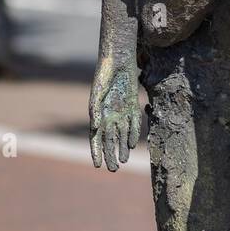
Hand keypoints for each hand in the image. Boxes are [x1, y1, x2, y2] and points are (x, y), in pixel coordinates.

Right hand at [90, 56, 140, 171]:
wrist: (118, 61)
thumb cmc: (103, 77)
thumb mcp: (96, 94)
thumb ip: (95, 111)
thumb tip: (95, 127)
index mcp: (98, 115)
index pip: (96, 139)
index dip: (97, 152)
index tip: (98, 165)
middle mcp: (110, 116)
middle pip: (110, 140)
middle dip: (111, 155)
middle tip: (113, 169)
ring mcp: (122, 113)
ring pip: (122, 135)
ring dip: (122, 149)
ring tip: (123, 162)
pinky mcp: (133, 107)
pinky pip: (134, 124)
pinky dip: (132, 134)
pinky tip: (131, 145)